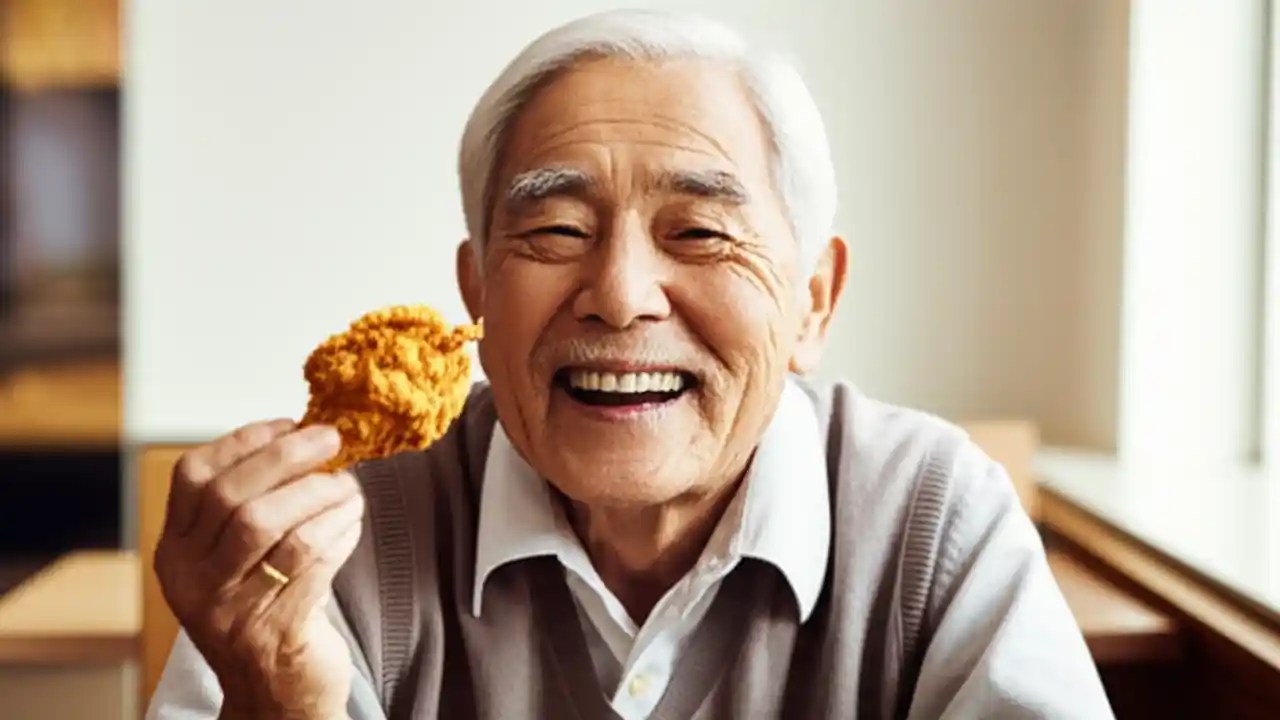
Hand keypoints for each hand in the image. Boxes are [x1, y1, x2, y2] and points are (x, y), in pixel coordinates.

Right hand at [154, 420, 363, 718]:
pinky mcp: (270, 630)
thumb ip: (259, 501)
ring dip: (319, 494)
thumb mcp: (243, 557)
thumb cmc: (270, 607)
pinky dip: (338, 531)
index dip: (244, 440)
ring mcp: (226, 608)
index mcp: (177, 550)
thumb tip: (307, 433)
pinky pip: (308, 560)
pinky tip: (353, 521)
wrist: (276, 692)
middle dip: (287, 457)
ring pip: (269, 526)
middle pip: (232, 497)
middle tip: (332, 439)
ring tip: (349, 488)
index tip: (290, 422)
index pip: (193, 476)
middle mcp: (191, 579)